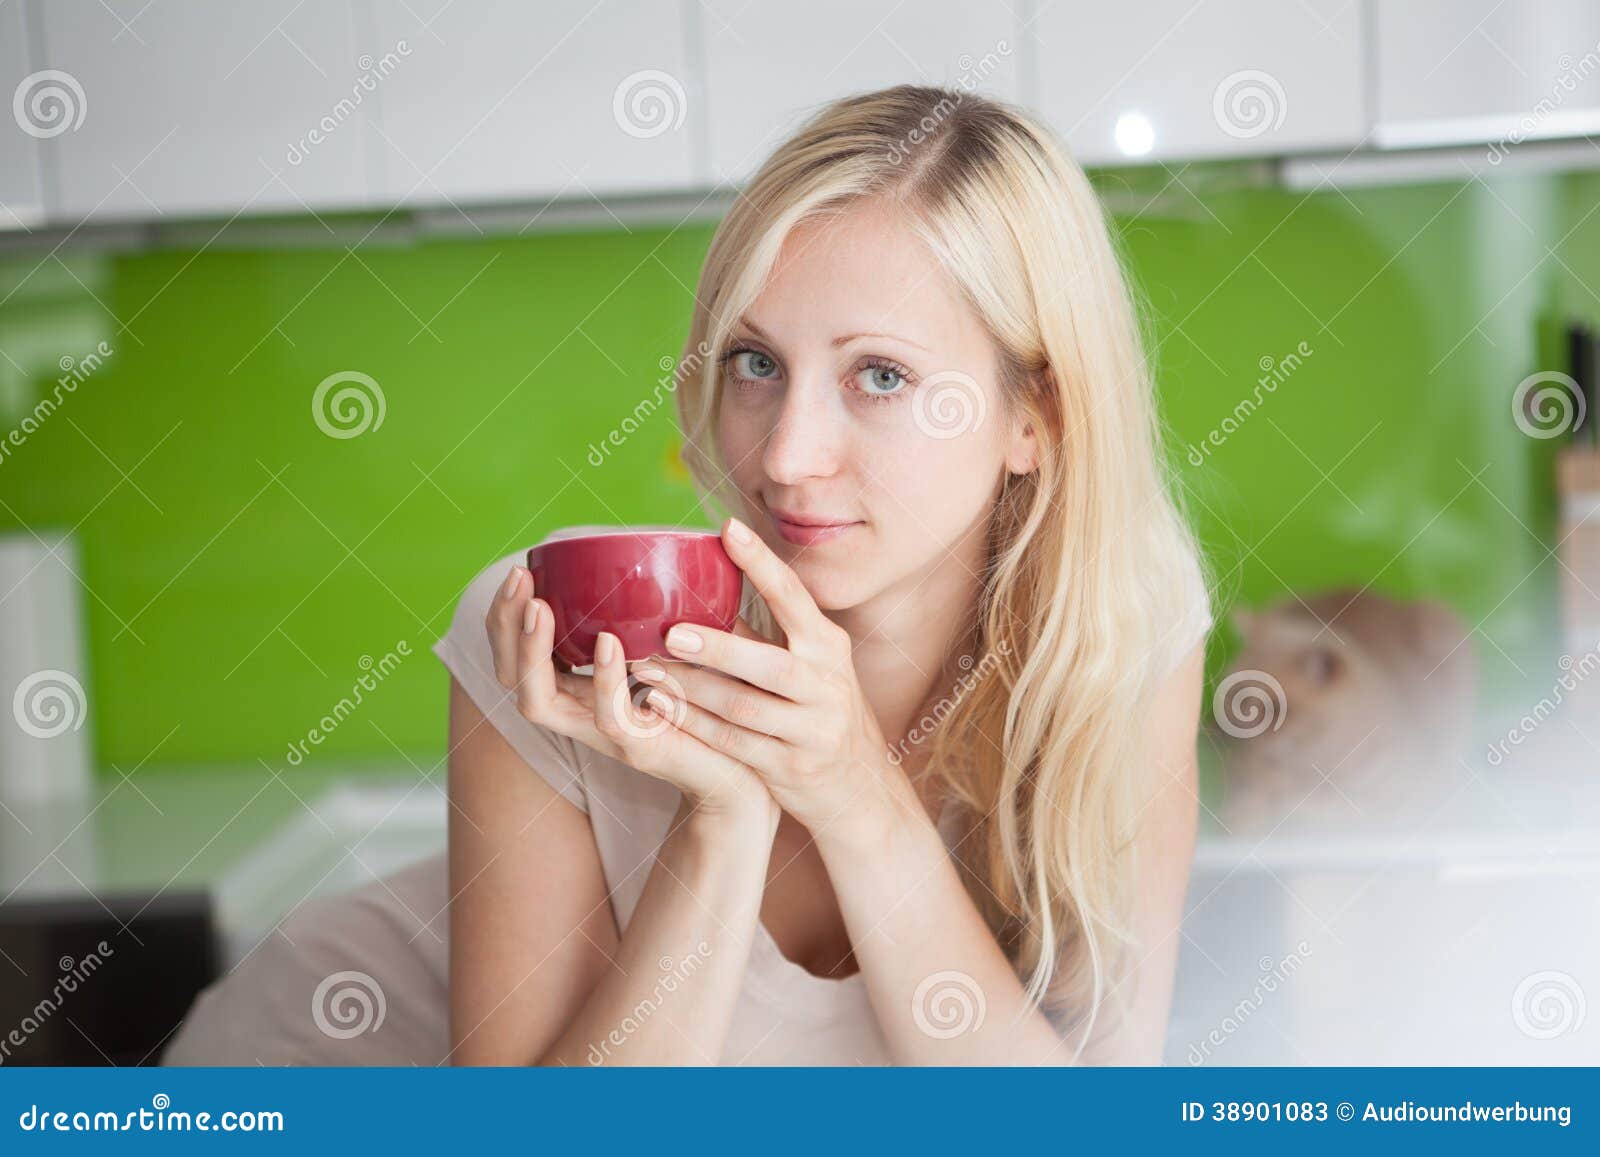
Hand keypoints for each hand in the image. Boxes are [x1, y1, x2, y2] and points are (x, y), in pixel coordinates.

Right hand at [485, 564, 775, 824]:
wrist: (747, 772)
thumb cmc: (710, 704)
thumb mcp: (671, 650)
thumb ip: (654, 615)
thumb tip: (662, 547)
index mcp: (579, 687)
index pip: (515, 654)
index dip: (504, 616)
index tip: (520, 570)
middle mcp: (580, 711)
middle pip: (510, 675)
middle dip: (505, 625)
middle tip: (519, 579)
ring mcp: (605, 733)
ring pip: (538, 701)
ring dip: (531, 651)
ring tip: (538, 608)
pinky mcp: (644, 748)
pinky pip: (608, 717)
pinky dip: (602, 678)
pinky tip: (608, 643)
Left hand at [634, 516, 923, 842]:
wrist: (856, 784)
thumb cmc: (818, 707)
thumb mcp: (808, 665)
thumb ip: (762, 632)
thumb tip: (706, 579)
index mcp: (828, 646)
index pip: (795, 597)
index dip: (762, 563)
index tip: (729, 528)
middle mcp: (827, 684)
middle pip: (770, 664)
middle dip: (719, 648)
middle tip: (671, 632)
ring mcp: (812, 729)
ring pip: (744, 707)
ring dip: (692, 690)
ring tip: (647, 672)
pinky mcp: (791, 767)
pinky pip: (735, 744)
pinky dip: (695, 726)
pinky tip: (662, 710)